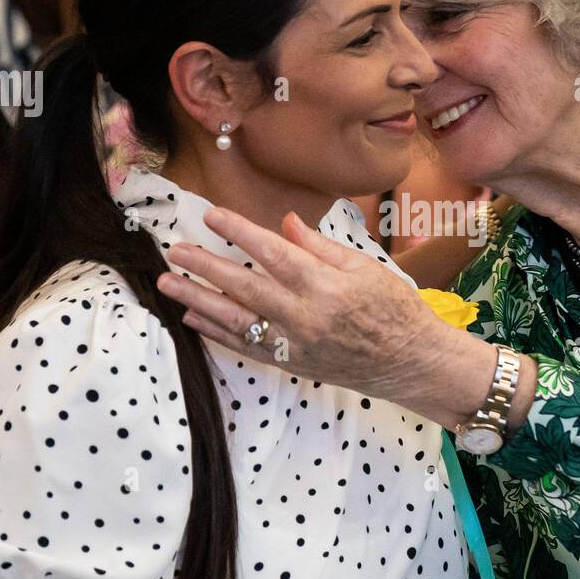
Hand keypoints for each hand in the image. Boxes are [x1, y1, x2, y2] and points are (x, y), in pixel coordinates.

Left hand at [156, 207, 498, 427]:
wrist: (410, 361)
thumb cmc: (393, 308)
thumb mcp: (364, 267)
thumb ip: (319, 246)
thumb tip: (283, 222)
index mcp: (326, 285)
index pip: (273, 253)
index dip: (239, 232)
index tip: (212, 215)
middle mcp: (305, 316)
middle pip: (244, 286)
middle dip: (205, 266)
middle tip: (175, 249)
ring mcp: (295, 344)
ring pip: (236, 320)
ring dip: (198, 300)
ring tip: (169, 284)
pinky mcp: (291, 363)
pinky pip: (246, 347)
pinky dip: (217, 333)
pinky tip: (193, 317)